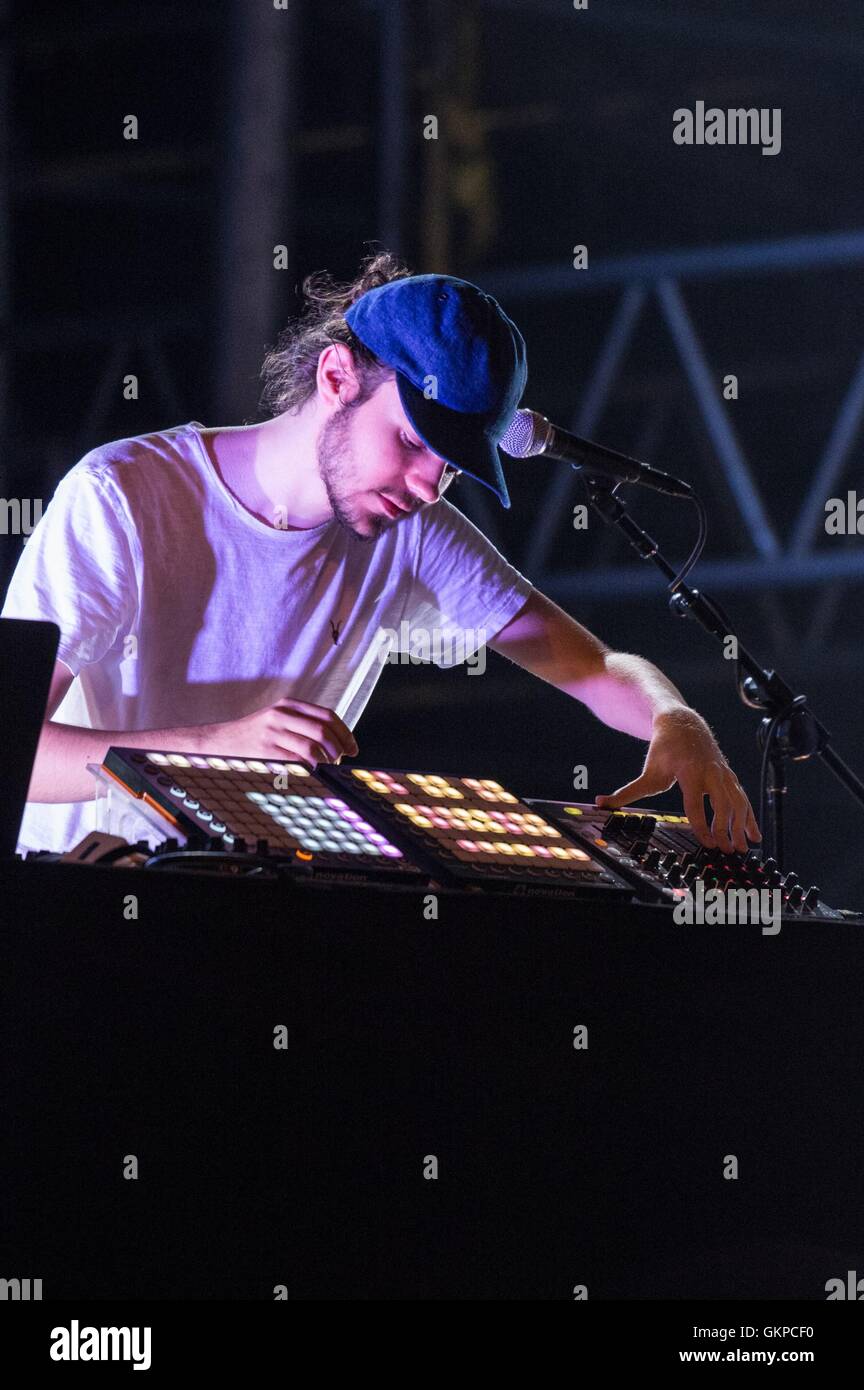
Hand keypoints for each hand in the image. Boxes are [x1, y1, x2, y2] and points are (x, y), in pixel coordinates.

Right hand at [203, 697, 358, 767]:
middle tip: (340, 762)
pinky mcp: (266, 750)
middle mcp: (281, 714)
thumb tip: (338, 744)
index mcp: (288, 705)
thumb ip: (302, 725)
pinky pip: (297, 761)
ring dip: (326, 762)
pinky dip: (310, 769)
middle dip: (338, 749)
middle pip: (323, 730)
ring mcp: (273, 732)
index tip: (352, 749)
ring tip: (326, 769)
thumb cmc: (254, 736)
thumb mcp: (277, 720)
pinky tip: (312, 774)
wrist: (219, 742)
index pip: (327, 716)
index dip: (345, 733)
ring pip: (313, 747)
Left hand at [594, 707, 760, 851]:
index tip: (707, 843)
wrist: (683, 724)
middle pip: (723, 804)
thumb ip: (626, 793)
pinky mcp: (730, 776)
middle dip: (726, 829)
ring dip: (742, 826)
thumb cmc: (664, 750)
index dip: (702, 825)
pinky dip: (749, 816)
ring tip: (743, 848)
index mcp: (689, 772)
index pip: (696, 803)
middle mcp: (710, 772)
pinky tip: (754, 835)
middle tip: (726, 851)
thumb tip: (601, 803)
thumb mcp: (647, 772)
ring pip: (737, 801)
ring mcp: (723, 773)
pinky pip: (743, 798)